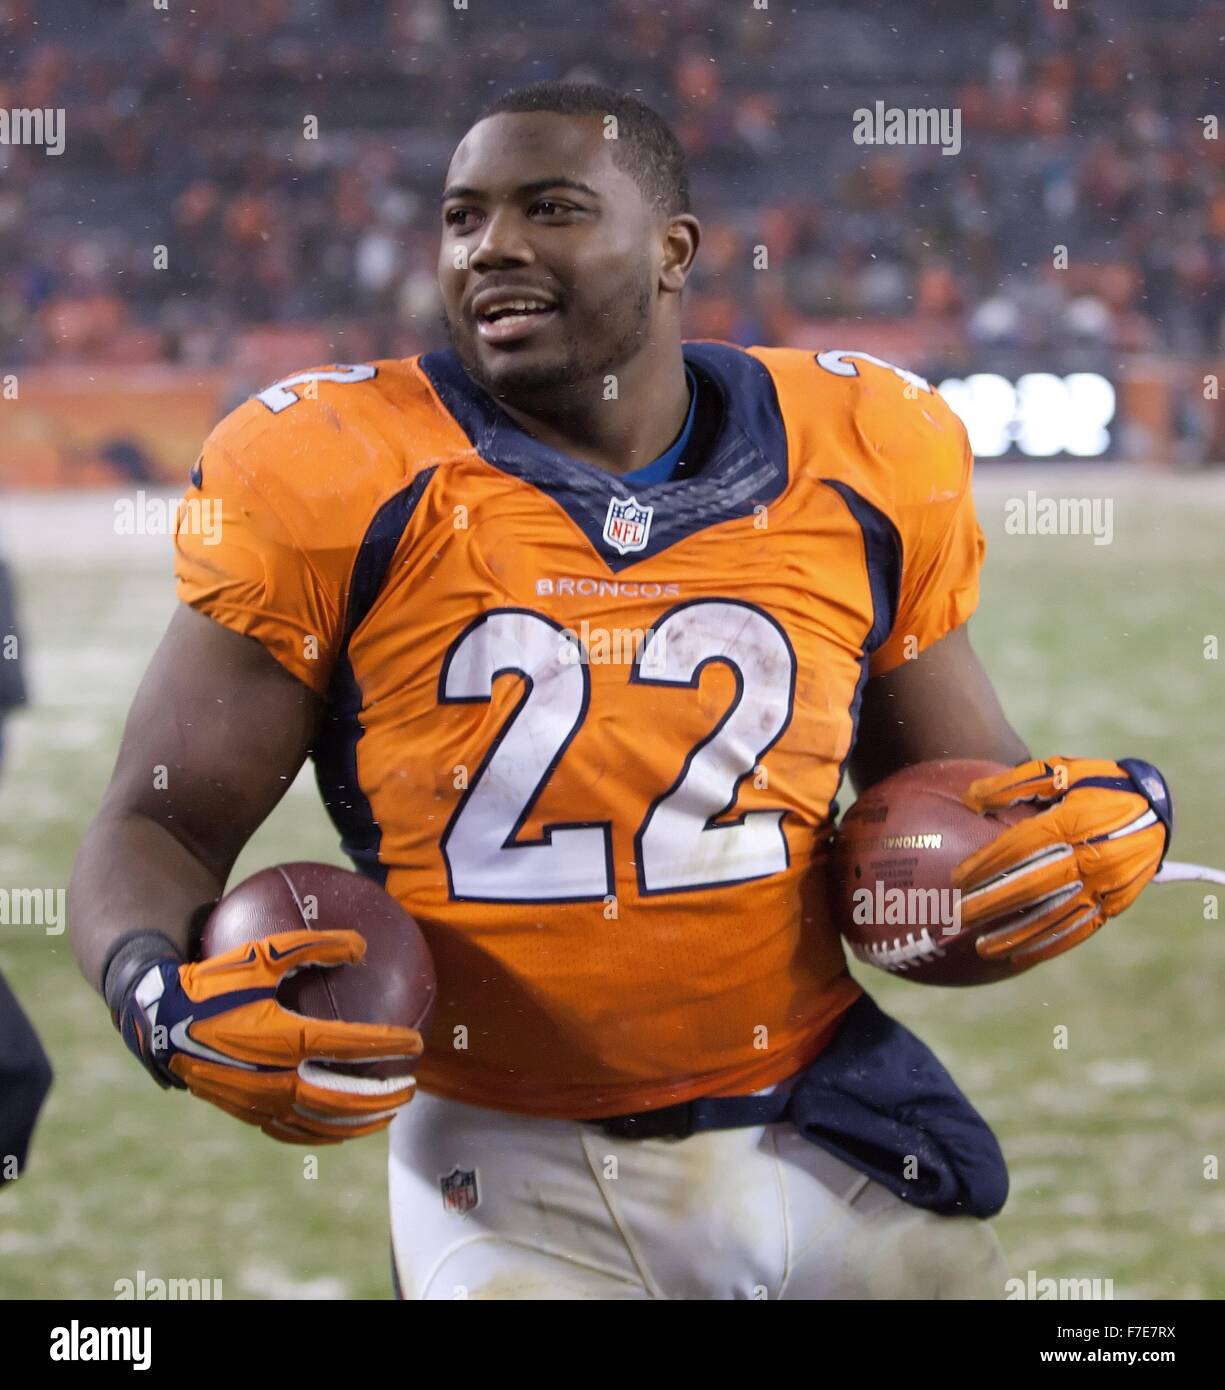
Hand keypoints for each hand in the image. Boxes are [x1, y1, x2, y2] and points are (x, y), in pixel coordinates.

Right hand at [114, 928, 423, 1143]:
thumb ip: (313, 946)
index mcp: (281, 1038)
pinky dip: (324, 1133)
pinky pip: (293, 1132)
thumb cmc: (214, 980)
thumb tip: (362, 945)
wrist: (159, 1022)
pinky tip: (342, 1125)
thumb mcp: (261, 955)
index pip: (347, 1046)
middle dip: (381, 1095)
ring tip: (389, 1113)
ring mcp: (258, 1102)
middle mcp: (272, 1078)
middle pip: (341, 1097)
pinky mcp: (246, 1114)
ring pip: (320, 1123)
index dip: (385, 1045)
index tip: (416, 1042)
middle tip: (412, 1086)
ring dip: (359, 1121)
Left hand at [951, 757, 1172, 967]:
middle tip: (958, 917)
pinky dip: (1049, 944)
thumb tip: (969, 799)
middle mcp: (1089, 857)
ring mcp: (1105, 884)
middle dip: (991, 904)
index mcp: (1071, 823)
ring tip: (982, 948)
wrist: (1156, 805)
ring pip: (1053, 916)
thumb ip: (1013, 784)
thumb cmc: (1096, 784)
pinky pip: (1079, 928)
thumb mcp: (1058, 770)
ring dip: (1015, 934)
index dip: (985, 865)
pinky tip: (1022, 954)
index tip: (956, 878)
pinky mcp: (1116, 902)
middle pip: (1031, 886)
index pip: (1017, 850)